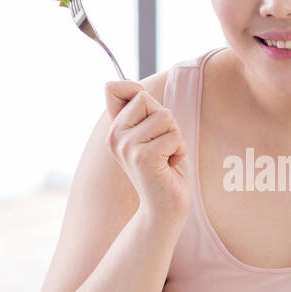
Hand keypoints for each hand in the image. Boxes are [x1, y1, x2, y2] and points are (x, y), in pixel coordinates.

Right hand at [105, 81, 191, 220]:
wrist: (165, 209)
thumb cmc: (164, 169)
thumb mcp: (151, 133)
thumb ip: (139, 109)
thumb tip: (111, 82)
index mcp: (114, 129)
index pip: (116, 88)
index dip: (138, 94)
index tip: (148, 120)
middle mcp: (114, 136)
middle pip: (147, 99)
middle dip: (166, 121)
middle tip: (163, 146)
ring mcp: (126, 147)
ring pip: (165, 117)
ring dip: (175, 137)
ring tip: (166, 157)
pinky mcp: (142, 157)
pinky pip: (174, 136)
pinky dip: (180, 151)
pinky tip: (169, 166)